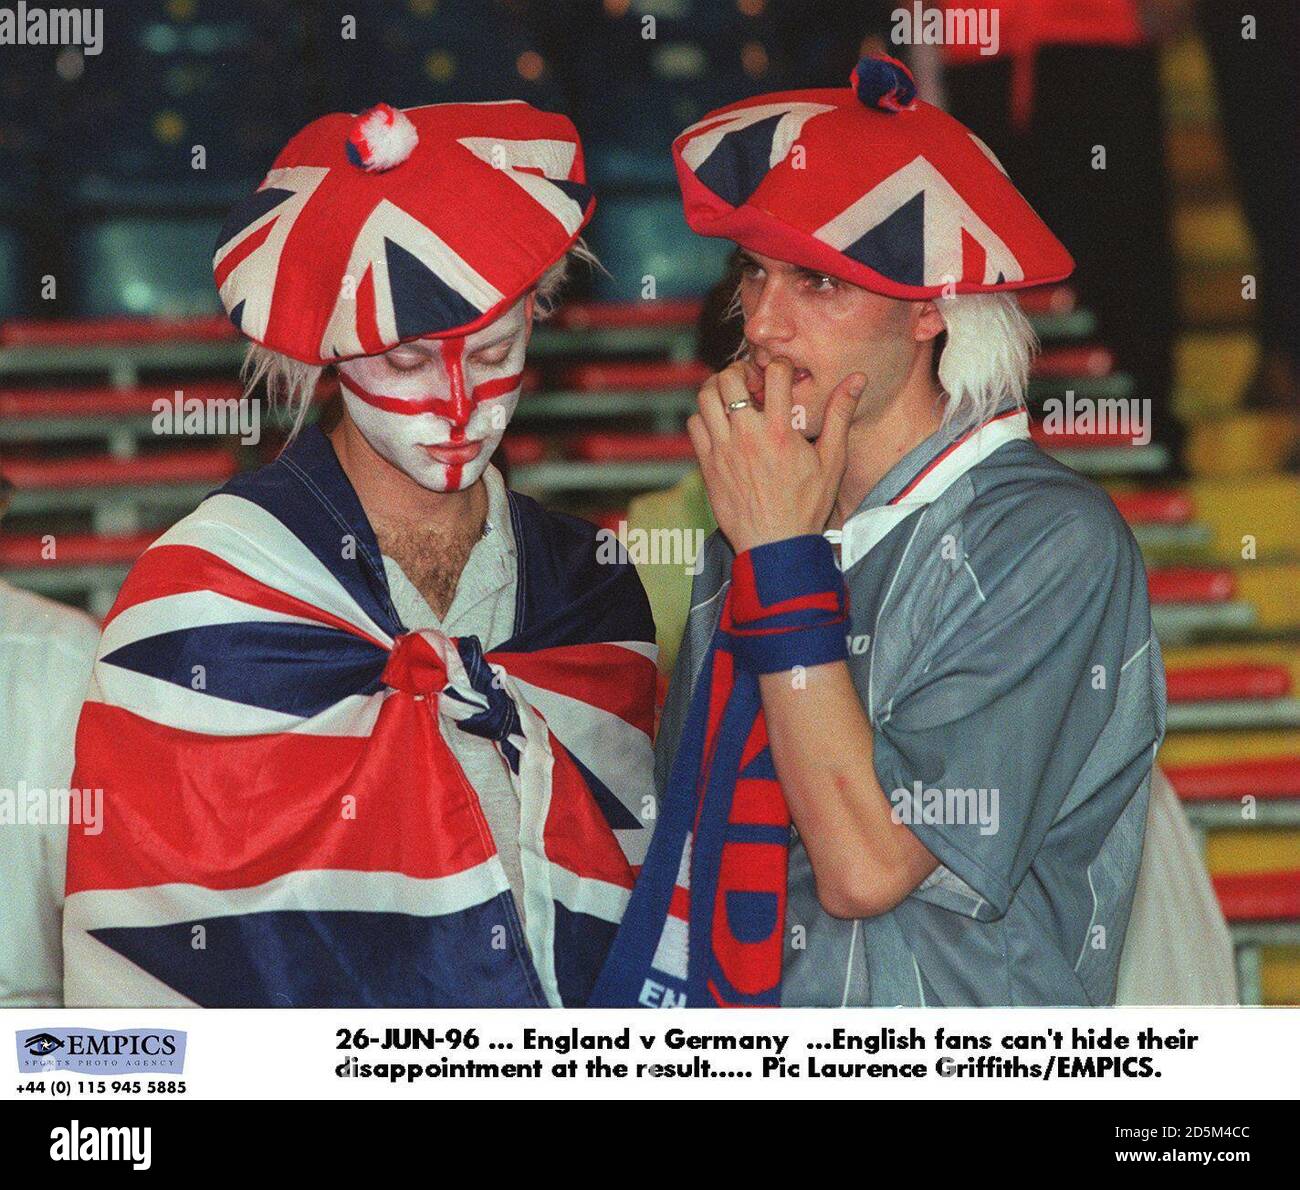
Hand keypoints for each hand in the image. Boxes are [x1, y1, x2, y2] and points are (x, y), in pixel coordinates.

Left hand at [685, 358, 865, 554]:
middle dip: (741, 370)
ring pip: (705, 397)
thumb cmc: (806, 505)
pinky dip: (704, 416)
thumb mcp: (832, 460)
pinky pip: (695, 424)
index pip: (774, 373)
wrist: (775, 544)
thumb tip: (857, 379)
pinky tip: (721, 424)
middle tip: (751, 380)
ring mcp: (723, 450)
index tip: (783, 374)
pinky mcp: (708, 465)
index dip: (780, 365)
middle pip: (729, 378)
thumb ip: (840, 415)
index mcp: (780, 431)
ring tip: (733, 397)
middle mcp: (747, 436)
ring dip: (718, 389)